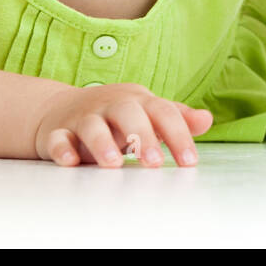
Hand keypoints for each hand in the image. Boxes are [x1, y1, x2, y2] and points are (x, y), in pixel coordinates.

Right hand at [34, 83, 214, 167]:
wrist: (62, 110)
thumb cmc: (116, 116)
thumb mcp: (147, 112)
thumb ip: (176, 118)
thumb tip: (207, 119)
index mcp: (138, 101)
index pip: (162, 112)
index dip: (178, 135)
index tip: (189, 162)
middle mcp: (111, 105)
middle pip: (128, 112)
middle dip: (142, 136)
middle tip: (154, 163)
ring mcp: (83, 117)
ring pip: (92, 125)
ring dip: (102, 143)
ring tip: (114, 164)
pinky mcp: (58, 132)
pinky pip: (58, 138)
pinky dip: (62, 148)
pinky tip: (70, 161)